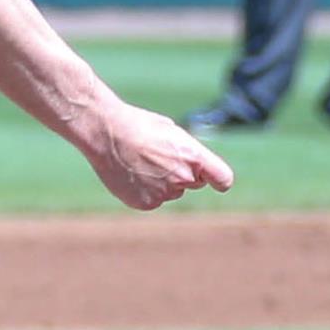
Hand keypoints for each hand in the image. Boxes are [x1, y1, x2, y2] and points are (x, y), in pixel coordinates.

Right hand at [79, 102, 235, 210]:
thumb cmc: (139, 125)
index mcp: (193, 155)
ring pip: (171, 191)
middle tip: (158, 157)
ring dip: (161, 182)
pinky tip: (131, 174)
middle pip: (194, 183)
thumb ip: (187, 153)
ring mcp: (165, 193)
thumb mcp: (171, 132)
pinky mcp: (147, 203)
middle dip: (183, 173)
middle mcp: (183, 177)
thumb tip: (193, 168)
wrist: (106, 133)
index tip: (216, 182)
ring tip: (139, 162)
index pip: (222, 178)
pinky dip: (145, 190)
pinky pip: (153, 200)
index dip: (219, 180)